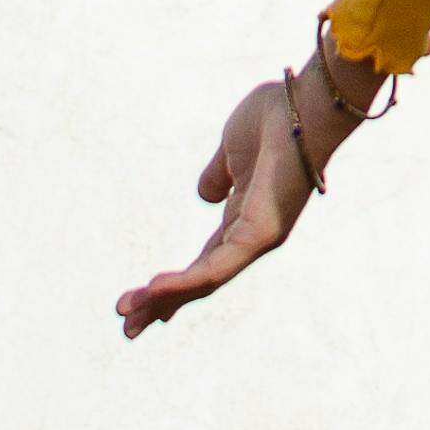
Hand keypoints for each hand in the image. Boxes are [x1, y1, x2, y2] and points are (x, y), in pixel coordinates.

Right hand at [113, 58, 349, 339]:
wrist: (302, 103)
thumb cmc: (275, 119)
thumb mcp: (233, 149)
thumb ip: (219, 175)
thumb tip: (206, 195)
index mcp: (246, 218)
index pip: (206, 262)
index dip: (175, 283)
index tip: (142, 299)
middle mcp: (252, 236)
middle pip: (201, 281)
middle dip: (162, 304)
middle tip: (127, 327)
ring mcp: (258, 239)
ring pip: (204, 281)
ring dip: (163, 299)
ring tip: (128, 314)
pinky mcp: (260, 235)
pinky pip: (217, 267)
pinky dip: (184, 282)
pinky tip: (154, 290)